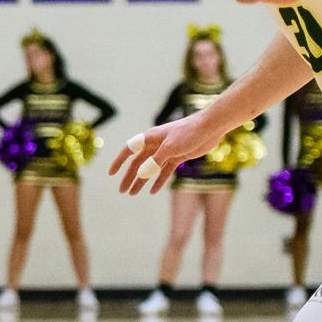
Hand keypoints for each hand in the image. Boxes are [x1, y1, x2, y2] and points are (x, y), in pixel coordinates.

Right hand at [108, 115, 225, 194]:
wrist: (210, 127)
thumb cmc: (188, 132)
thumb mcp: (169, 148)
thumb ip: (155, 162)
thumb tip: (142, 175)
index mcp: (149, 138)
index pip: (129, 151)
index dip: (119, 162)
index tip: (111, 174)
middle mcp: (155, 145)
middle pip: (138, 164)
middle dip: (129, 178)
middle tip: (123, 191)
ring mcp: (166, 151)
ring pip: (150, 169)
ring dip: (142, 181)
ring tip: (134, 194)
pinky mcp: (177, 157)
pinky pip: (164, 171)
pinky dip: (159, 181)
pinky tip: (153, 191)